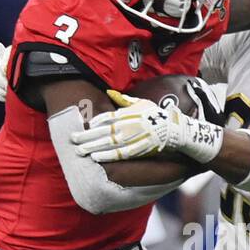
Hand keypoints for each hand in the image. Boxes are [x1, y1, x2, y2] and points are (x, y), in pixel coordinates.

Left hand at [72, 90, 223, 163]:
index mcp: (130, 113)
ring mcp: (135, 138)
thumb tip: (109, 92)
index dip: (94, 123)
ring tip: (80, 150)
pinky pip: (121, 153)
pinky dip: (108, 155)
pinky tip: (96, 157)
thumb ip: (124, 100)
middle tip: (72, 139)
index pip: (108, 117)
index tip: (83, 126)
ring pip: (109, 143)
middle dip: (87, 136)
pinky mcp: (140, 149)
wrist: (177, 130)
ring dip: (93, 147)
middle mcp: (130, 125)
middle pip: (104, 131)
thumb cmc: (158, 115)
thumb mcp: (142, 103)